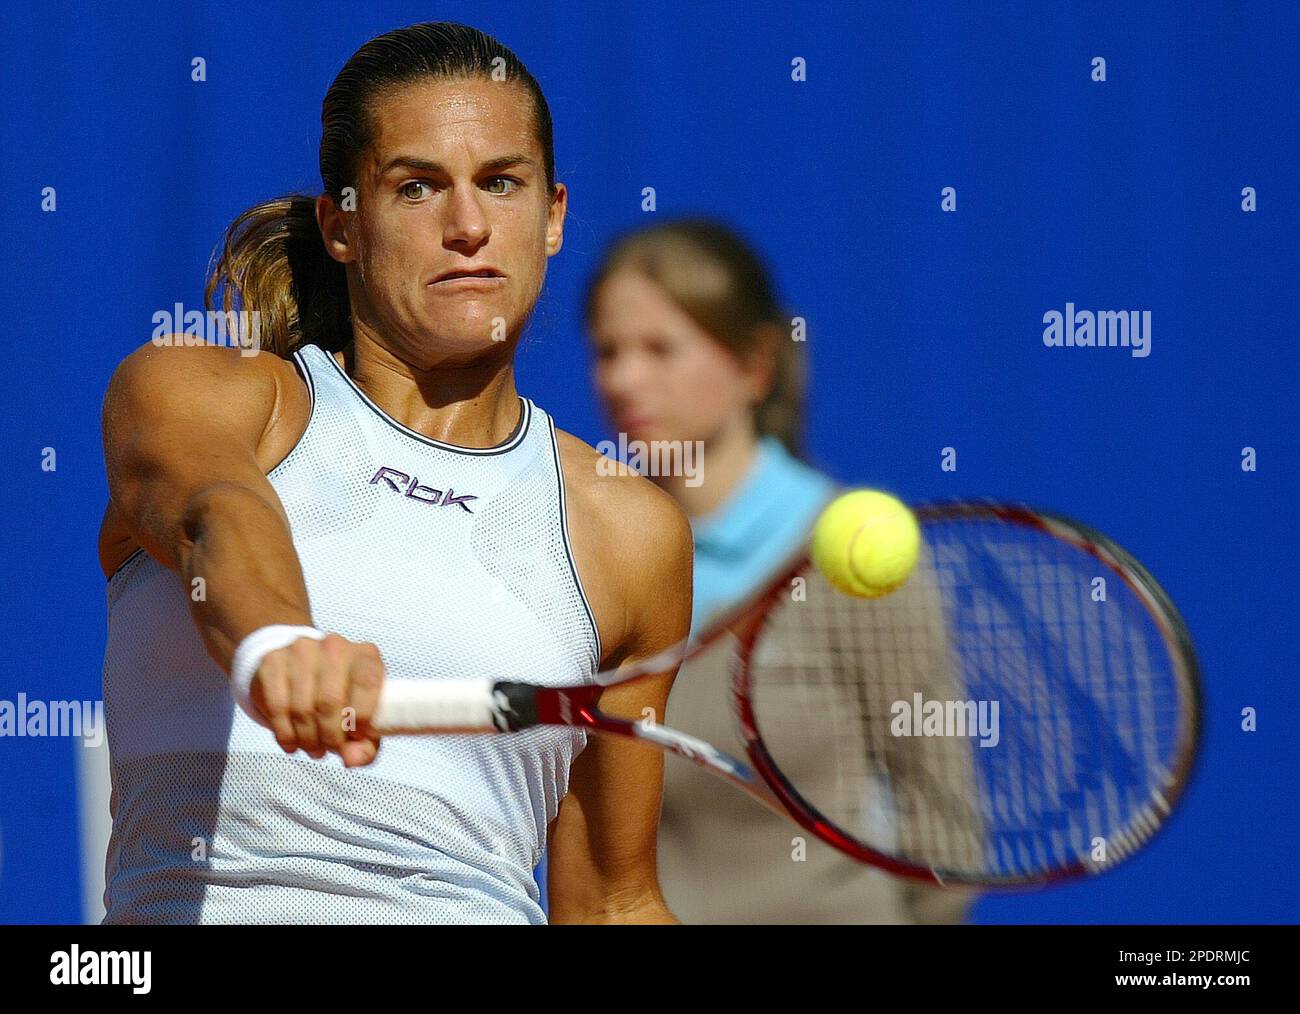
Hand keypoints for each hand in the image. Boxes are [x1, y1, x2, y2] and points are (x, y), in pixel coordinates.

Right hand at [249, 633, 384, 766]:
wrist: (299, 669)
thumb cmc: (341, 697)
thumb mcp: (362, 718)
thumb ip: (366, 744)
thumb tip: (351, 760)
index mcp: (365, 655)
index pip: (367, 684)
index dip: (361, 718)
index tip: (355, 737)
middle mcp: (335, 646)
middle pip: (330, 701)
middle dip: (329, 737)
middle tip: (327, 751)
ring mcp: (302, 650)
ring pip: (303, 707)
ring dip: (307, 738)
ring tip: (311, 748)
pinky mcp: (273, 660)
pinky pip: (277, 706)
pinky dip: (285, 733)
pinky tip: (291, 742)